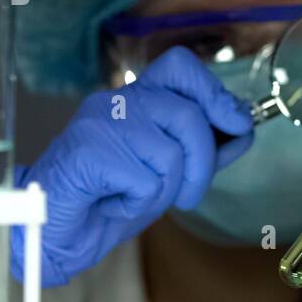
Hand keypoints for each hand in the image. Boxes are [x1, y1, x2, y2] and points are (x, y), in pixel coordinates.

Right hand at [12, 46, 252, 287]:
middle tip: (188, 194)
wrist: (57, 234)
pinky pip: (144, 181)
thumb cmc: (109, 200)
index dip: (215, 93)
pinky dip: (136, 204)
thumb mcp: (169, 172)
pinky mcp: (86, 151)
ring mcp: (97, 122)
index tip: (238, 125)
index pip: (180, 66)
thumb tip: (244, 128)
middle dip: (202, 163)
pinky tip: (111, 203)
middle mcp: (115, 101)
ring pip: (169, 153)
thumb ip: (203, 148)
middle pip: (187, 115)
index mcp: (135, 99)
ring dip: (165, 190)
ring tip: (135, 198)